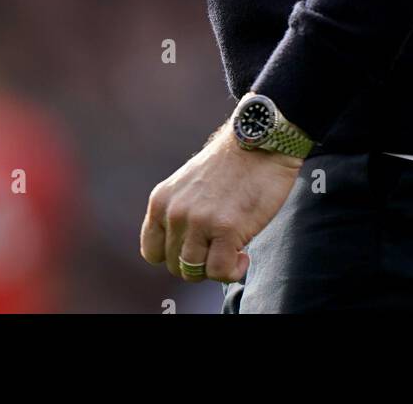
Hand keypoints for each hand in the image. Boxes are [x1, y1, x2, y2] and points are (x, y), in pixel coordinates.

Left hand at [140, 122, 303, 282]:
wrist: (260, 140)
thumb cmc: (232, 164)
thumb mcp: (189, 183)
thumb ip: (179, 211)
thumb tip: (183, 249)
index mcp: (161, 200)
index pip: (152, 252)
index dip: (176, 256)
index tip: (198, 247)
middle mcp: (175, 213)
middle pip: (176, 265)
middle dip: (200, 262)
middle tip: (221, 247)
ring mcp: (199, 222)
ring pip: (195, 272)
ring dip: (216, 267)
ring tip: (234, 250)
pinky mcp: (226, 229)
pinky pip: (220, 271)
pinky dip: (233, 270)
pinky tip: (244, 255)